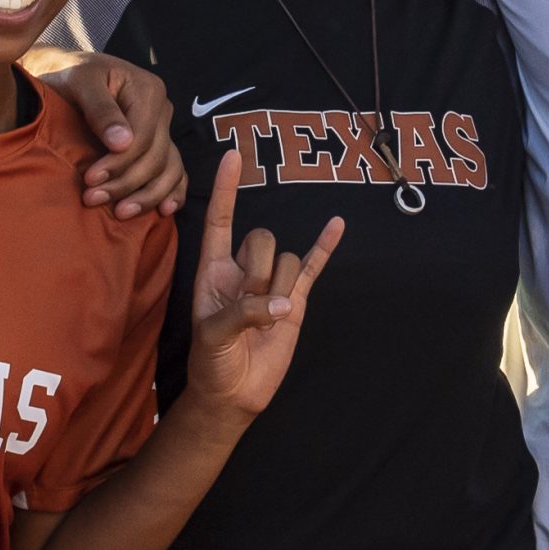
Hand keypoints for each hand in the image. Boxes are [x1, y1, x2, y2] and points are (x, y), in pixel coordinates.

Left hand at [33, 49, 187, 216]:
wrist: (67, 74)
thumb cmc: (70, 75)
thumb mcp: (80, 82)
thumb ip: (100, 109)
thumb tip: (122, 143)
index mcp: (148, 90)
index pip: (142, 137)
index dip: (119, 163)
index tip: (90, 180)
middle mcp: (162, 110)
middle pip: (155, 157)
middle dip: (126, 183)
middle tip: (93, 199)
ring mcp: (164, 129)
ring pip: (169, 169)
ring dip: (147, 196)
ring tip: (120, 213)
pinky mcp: (159, 145)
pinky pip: (175, 172)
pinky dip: (173, 192)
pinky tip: (164, 211)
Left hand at [184, 150, 342, 418]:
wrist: (233, 394)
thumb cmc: (211, 362)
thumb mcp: (213, 336)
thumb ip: (244, 311)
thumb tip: (284, 303)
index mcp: (213, 270)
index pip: (219, 219)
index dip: (224, 188)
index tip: (233, 155)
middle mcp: (242, 269)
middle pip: (261, 239)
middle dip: (259, 272)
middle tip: (248, 309)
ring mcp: (271, 282)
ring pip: (286, 259)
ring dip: (280, 289)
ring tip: (265, 321)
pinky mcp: (295, 300)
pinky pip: (312, 266)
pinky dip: (324, 247)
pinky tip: (337, 225)